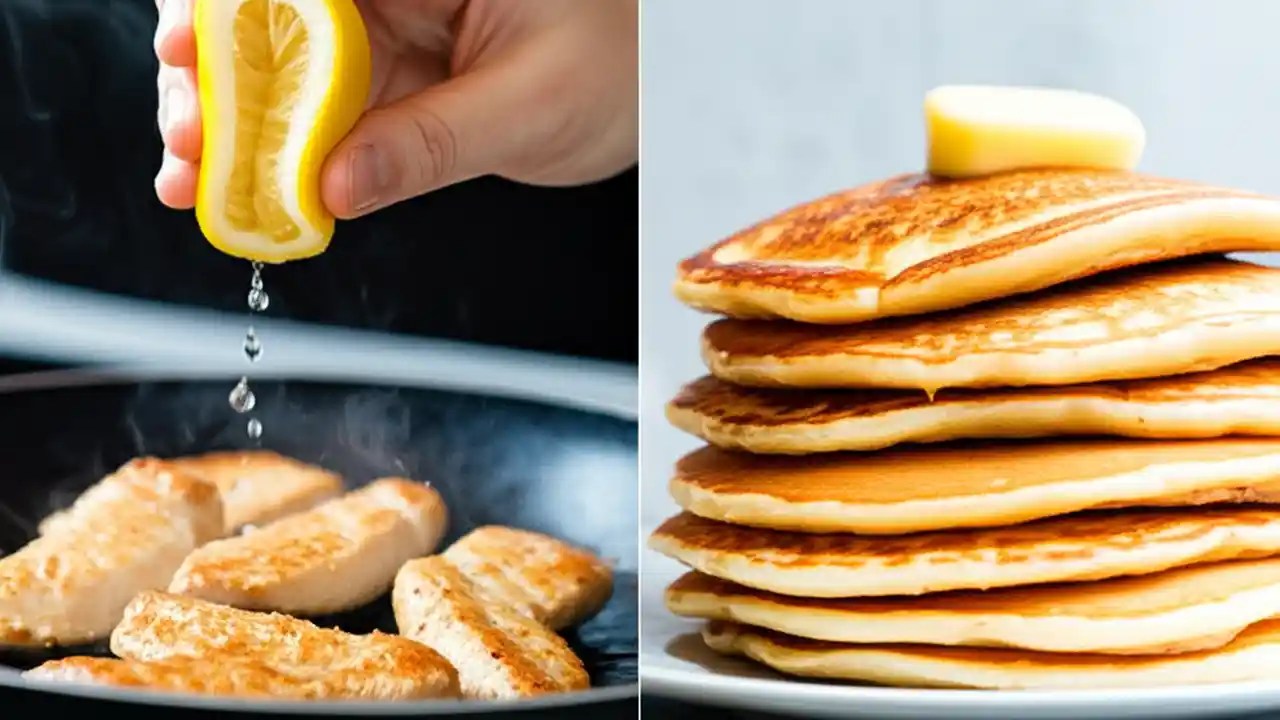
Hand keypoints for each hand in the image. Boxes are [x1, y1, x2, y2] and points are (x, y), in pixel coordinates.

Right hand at [153, 0, 637, 217]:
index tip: (186, 59)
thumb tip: (331, 187)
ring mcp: (388, 23)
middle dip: (218, 76)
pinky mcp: (392, 69)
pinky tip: (249, 186)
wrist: (667, 77)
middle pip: (274, 16)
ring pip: (286, 65)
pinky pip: (324, 105)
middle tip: (189, 144)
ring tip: (201, 181)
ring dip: (238, 123)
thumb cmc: (629, 60)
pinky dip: (287, 149)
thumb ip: (429, 145)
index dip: (231, 16)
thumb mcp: (532, 106)